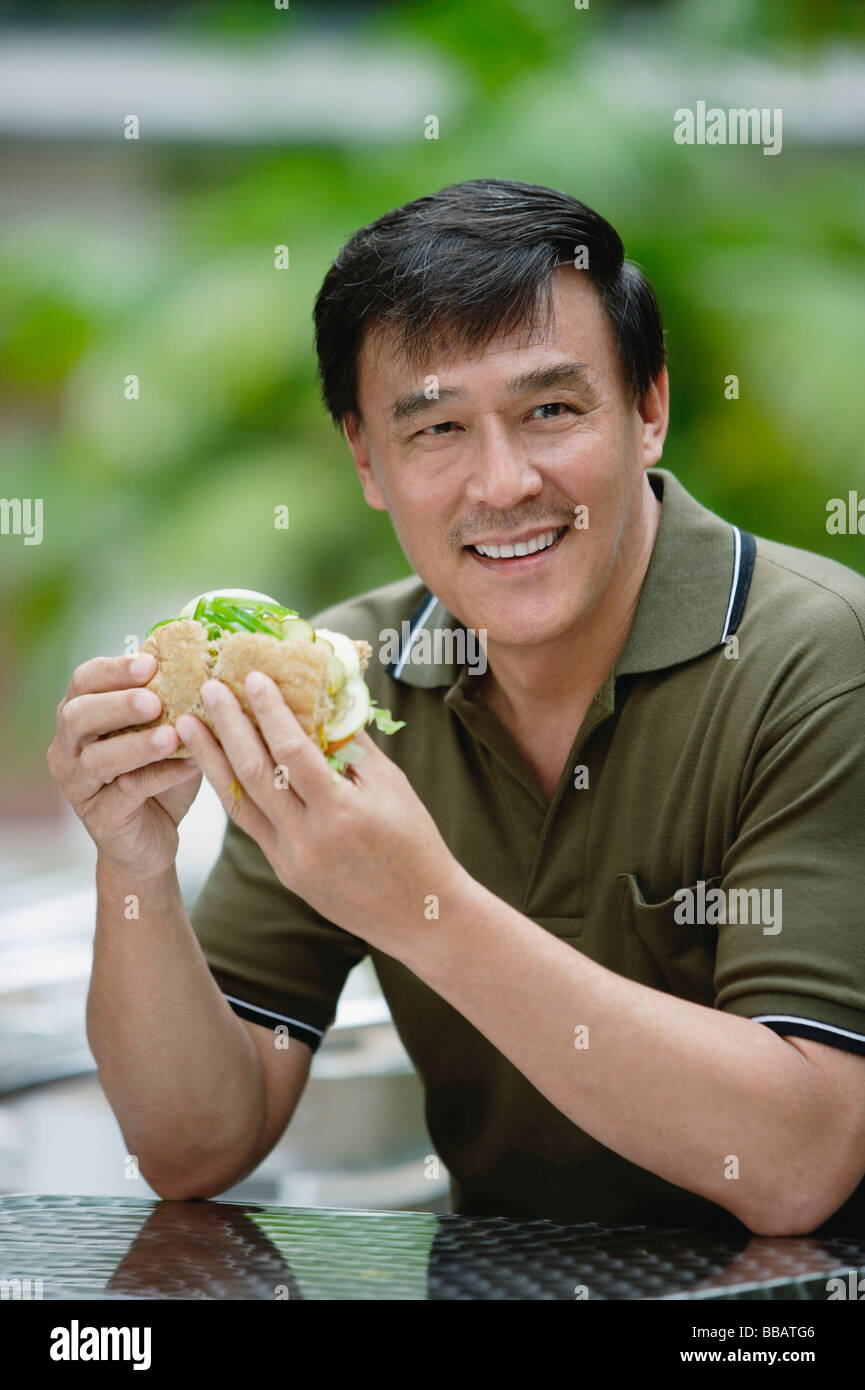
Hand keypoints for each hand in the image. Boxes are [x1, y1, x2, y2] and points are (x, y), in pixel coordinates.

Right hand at [46, 652, 201, 879]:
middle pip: (77, 716)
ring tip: (173, 736)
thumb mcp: (166, 732)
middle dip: (116, 704)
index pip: (84, 680)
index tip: (151, 664)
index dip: (114, 670)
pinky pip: (127, 792)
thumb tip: (206, 666)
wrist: (152, 838)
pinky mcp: (100, 817)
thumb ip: (173, 703)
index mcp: (80, 715)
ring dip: (137, 744)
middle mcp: (67, 748)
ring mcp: (78, 785)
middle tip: (153, 701)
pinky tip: (191, 766)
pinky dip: (162, 776)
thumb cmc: (158, 775)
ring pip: (96, 759)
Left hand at [175, 673, 463, 958]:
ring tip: (189, 724)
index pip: (294, 752)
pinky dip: (230, 788)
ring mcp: (290, 859)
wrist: (417, 913)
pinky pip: (249, 823)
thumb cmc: (414, 843)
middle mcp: (308, 838)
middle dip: (227, 727)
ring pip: (239, 802)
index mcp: (341, 812)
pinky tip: (215, 762)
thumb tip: (321, 699)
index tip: (253, 677)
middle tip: (208, 689)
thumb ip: (352, 745)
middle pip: (255, 774)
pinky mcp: (283, 871)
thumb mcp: (392, 786)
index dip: (270, 712)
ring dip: (211, 759)